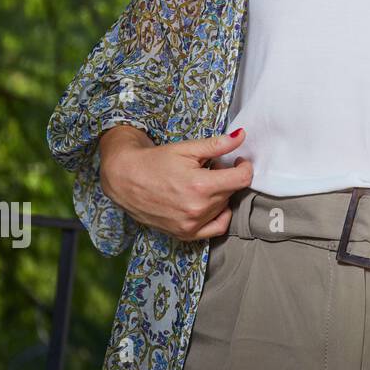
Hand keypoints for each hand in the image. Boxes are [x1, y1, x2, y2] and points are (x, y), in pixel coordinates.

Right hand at [99, 126, 253, 240]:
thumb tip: (241, 136)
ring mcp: (191, 225)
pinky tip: (208, 203)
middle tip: (210, 168)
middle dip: (226, 177)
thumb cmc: (155, 161)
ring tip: (201, 183)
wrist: (125, 179)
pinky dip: (218, 216)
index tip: (238, 161)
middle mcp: (198, 209)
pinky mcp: (184, 233)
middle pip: (231, 192)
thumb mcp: (187, 149)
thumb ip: (218, 145)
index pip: (242, 179)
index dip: (245, 167)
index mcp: (201, 186)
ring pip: (223, 207)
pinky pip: (215, 229)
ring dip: (220, 195)